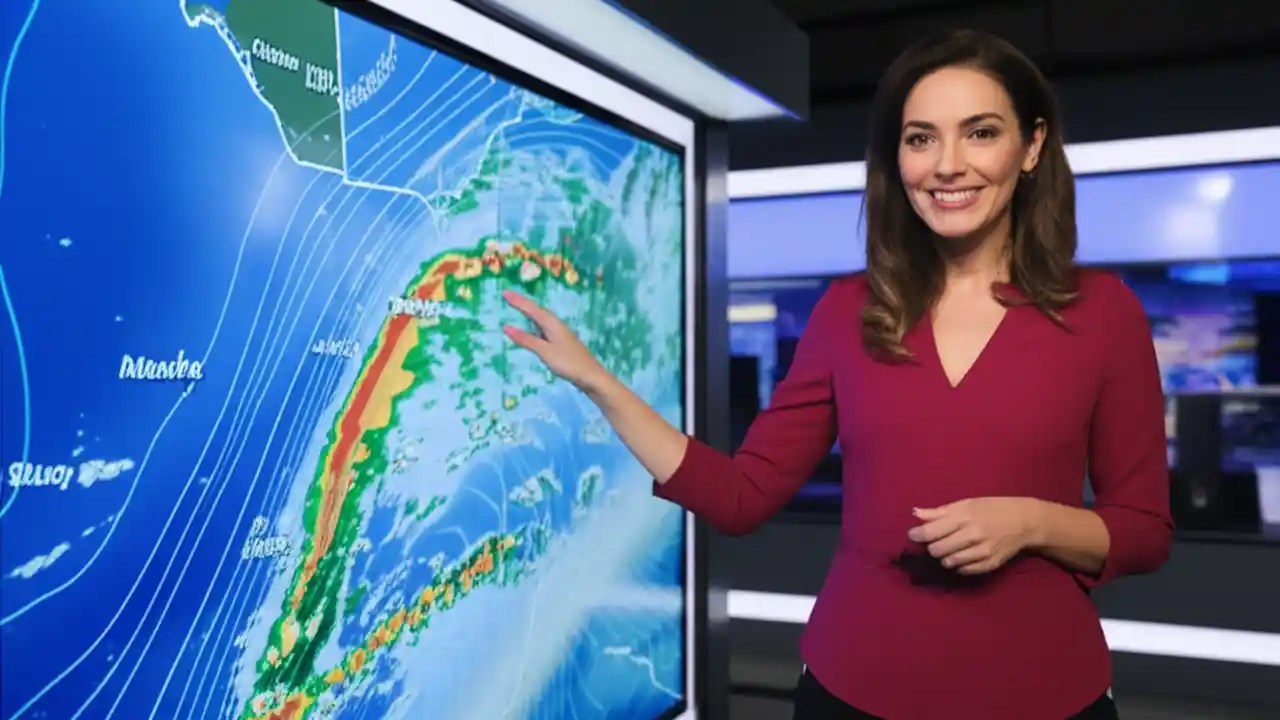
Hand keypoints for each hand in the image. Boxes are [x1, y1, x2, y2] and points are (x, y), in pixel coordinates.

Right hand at [501, 290, 610, 392]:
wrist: (591, 375)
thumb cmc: (567, 362)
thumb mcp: (544, 351)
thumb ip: (526, 339)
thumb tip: (506, 327)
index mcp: (552, 323)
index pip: (531, 309)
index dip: (518, 301)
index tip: (505, 292)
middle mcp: (556, 325)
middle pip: (536, 311)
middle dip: (522, 303)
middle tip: (508, 296)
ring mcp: (560, 333)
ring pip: (541, 319)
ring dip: (529, 312)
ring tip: (517, 307)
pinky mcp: (561, 342)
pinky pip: (544, 328)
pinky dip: (534, 324)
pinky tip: (532, 328)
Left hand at [906, 497, 1041, 574]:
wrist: (1024, 521)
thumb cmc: (991, 509)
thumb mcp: (966, 504)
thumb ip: (940, 512)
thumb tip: (915, 514)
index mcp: (965, 516)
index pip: (931, 532)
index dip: (917, 535)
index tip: (913, 535)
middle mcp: (973, 535)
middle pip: (937, 550)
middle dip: (932, 547)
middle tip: (936, 541)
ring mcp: (982, 551)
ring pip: (949, 562)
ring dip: (944, 557)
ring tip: (950, 548)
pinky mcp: (989, 564)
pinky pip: (963, 571)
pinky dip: (958, 565)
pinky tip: (961, 556)